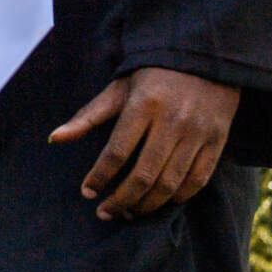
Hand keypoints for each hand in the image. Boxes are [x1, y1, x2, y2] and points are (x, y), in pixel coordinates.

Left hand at [49, 66, 240, 219]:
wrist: (204, 59)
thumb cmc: (152, 77)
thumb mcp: (118, 89)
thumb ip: (88, 116)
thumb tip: (54, 138)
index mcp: (144, 105)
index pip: (117, 151)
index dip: (99, 176)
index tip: (87, 191)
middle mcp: (173, 120)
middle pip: (144, 174)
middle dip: (121, 200)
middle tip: (105, 212)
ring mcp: (197, 133)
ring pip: (170, 183)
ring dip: (147, 205)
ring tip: (129, 212)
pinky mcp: (217, 141)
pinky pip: (197, 180)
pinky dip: (177, 198)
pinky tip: (159, 202)